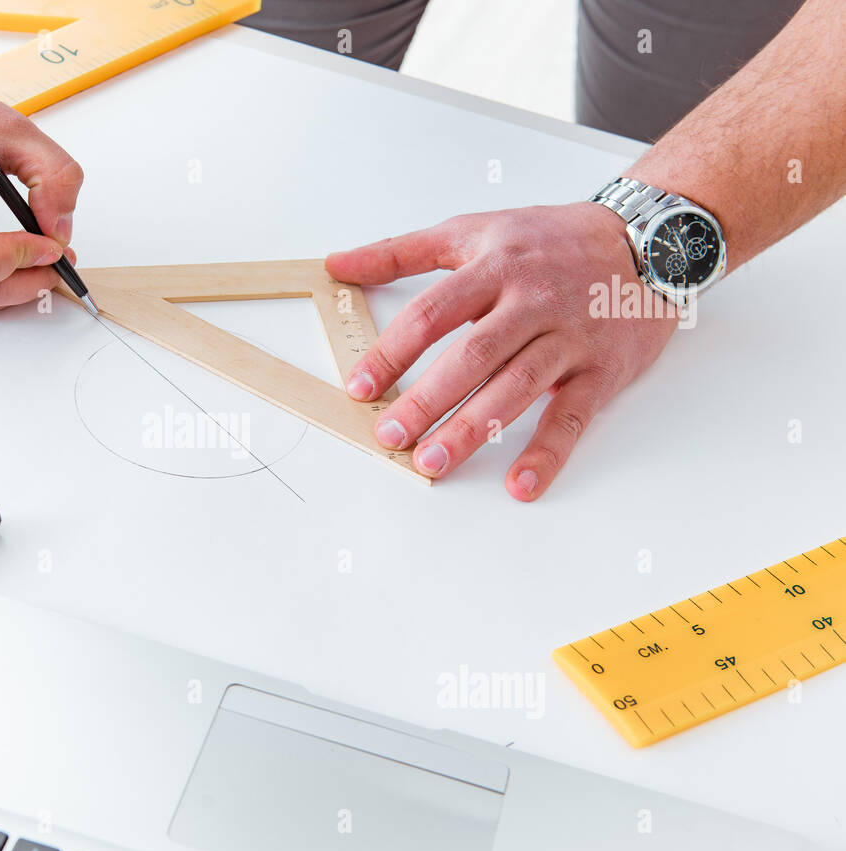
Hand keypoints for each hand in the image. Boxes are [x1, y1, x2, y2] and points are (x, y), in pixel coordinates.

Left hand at [326, 203, 677, 499]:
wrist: (648, 243)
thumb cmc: (550, 241)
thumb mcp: (472, 231)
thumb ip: (401, 252)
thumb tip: (337, 264)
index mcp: (493, 267)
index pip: (433, 314)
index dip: (394, 352)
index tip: (362, 386)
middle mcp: (531, 301)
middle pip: (472, 354)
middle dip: (427, 399)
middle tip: (391, 435)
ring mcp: (569, 337)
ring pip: (517, 387)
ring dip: (474, 429)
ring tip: (434, 462)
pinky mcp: (602, 370)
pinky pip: (572, 416)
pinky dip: (548, 452)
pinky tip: (521, 484)